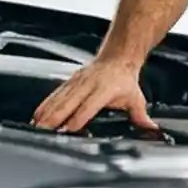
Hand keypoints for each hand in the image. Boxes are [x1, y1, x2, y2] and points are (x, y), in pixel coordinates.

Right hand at [32, 58, 157, 131]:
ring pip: (59, 98)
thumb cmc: (124, 80)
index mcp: (104, 89)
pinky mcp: (70, 81)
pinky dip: (45, 105)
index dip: (77, 119)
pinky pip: (55, 94)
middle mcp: (88, 84)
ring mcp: (77, 82)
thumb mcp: (136, 98)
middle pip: (68, 102)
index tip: (67, 130)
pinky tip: (37, 115)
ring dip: (47, 113)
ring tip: (36, 126)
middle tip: (44, 131)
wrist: (117, 57)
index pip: (88, 106)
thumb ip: (141, 115)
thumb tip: (151, 128)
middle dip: (55, 117)